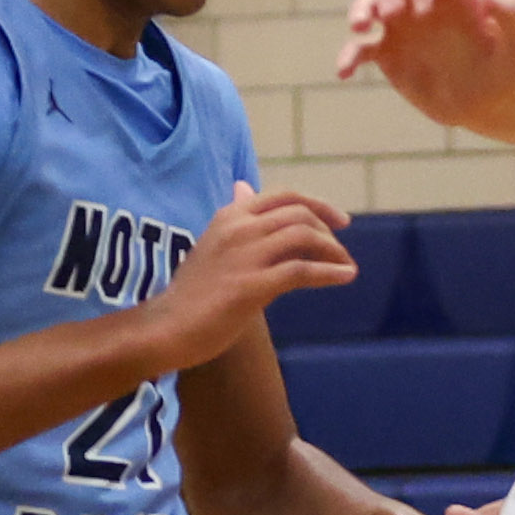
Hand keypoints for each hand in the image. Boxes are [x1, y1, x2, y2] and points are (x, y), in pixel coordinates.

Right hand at [146, 182, 355, 368]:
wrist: (168, 327)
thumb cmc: (193, 293)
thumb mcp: (213, 243)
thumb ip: (236, 220)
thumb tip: (244, 187)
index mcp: (231, 216)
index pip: (284, 196)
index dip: (318, 205)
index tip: (340, 221)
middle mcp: (239, 228)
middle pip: (300, 214)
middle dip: (329, 232)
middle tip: (342, 253)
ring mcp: (245, 255)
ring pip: (305, 236)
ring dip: (334, 251)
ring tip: (346, 267)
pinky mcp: (252, 285)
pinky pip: (302, 271)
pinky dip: (330, 272)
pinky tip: (345, 277)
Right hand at [338, 0, 514, 135]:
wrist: (492, 104)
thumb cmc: (509, 69)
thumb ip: (512, 15)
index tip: (422, 12)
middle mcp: (423, 4)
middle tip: (392, 16)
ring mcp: (403, 29)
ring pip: (370, 5)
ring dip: (360, 10)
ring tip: (360, 29)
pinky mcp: (388, 56)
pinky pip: (361, 50)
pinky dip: (349, 56)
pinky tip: (344, 72)